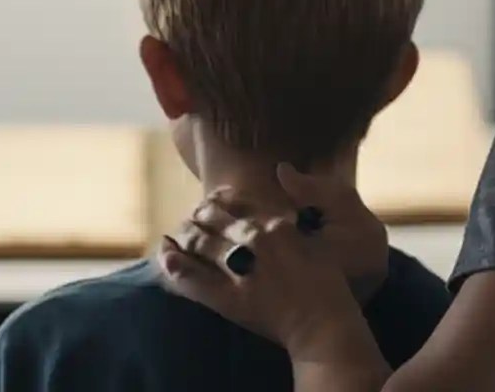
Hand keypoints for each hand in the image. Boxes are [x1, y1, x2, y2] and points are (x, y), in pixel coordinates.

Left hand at [156, 187, 385, 375]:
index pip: (237, 202)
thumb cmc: (330, 281)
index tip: (212, 200)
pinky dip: (176, 265)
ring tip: (175, 234)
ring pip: (201, 242)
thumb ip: (304, 200)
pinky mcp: (230, 298)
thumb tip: (282, 169)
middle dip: (198, 215)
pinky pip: (195, 277)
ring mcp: (241, 268)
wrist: (325, 324)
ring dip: (185, 234)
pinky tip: (164, 256)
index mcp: (276, 224)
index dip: (220, 199)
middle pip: (214, 218)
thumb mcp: (319, 232)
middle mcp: (256, 240)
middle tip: (191, 217)